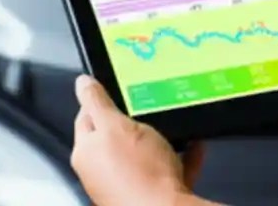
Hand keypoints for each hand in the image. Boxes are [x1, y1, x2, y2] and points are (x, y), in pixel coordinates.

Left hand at [71, 75, 206, 205]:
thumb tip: (82, 83)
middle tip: (148, 104)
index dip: (100, 100)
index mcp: (87, 153)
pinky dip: (180, 158)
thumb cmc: (138, 173)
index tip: (116, 87)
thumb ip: (97, 102)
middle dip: (133, 121)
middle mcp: (102, 172)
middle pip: (115, 137)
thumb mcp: (115, 125)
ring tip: (176, 124)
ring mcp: (126, 184)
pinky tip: (195, 147)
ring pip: (143, 155)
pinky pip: (167, 170)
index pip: (86, 117)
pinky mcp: (150, 195)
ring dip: (160, 139)